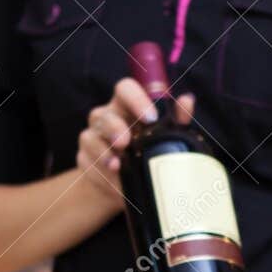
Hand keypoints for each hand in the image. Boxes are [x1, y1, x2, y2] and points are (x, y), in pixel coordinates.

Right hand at [76, 77, 195, 203]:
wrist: (126, 182)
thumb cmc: (147, 150)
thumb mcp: (165, 135)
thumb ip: (176, 118)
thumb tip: (187, 100)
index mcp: (126, 105)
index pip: (124, 88)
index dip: (135, 99)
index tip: (150, 117)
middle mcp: (106, 117)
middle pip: (103, 114)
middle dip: (114, 127)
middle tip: (126, 142)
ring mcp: (92, 137)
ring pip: (90, 136)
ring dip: (103, 150)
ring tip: (117, 164)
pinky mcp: (84, 158)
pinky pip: (86, 161)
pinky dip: (100, 170)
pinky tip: (113, 176)